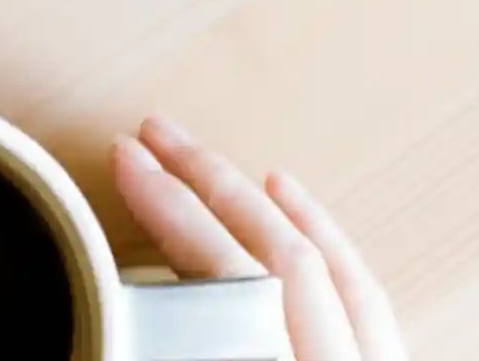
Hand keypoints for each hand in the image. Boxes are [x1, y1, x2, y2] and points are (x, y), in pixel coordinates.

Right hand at [113, 118, 408, 360]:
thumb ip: (163, 347)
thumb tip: (109, 311)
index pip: (223, 272)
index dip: (170, 207)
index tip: (129, 159)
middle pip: (276, 251)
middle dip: (208, 183)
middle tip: (156, 138)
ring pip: (329, 265)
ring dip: (262, 204)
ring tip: (209, 161)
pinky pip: (368, 300)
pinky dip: (331, 247)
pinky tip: (302, 222)